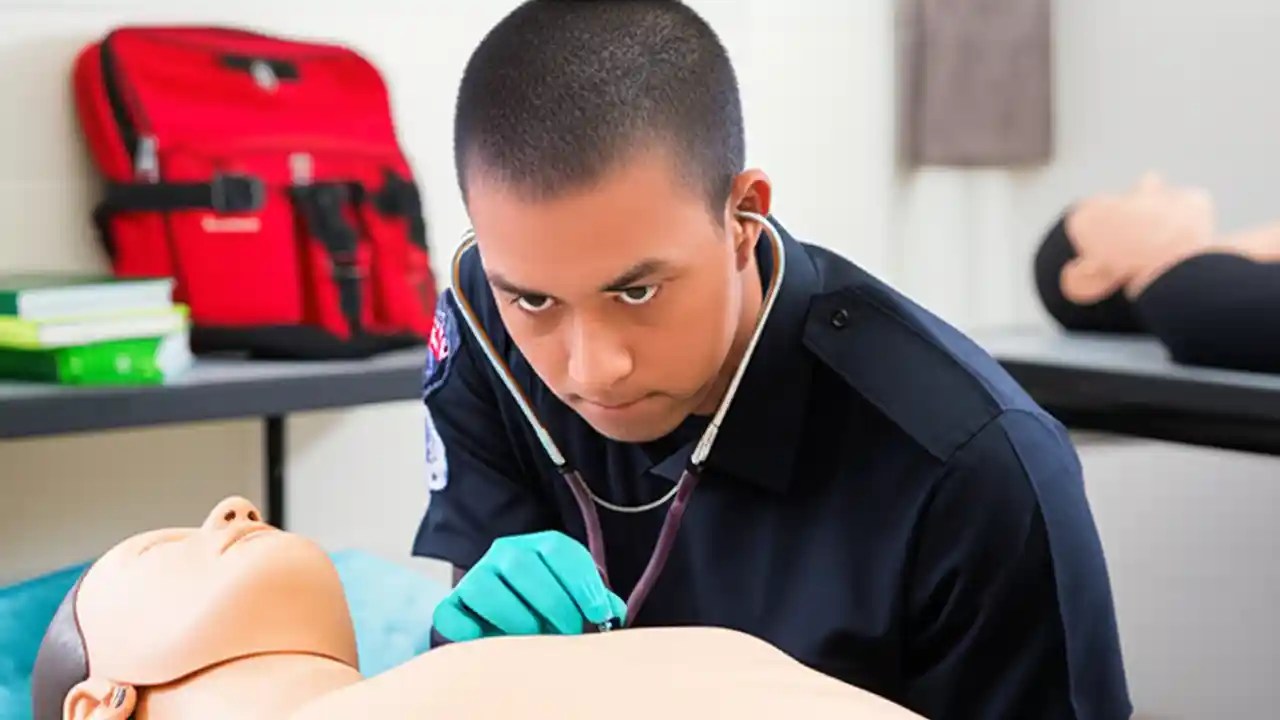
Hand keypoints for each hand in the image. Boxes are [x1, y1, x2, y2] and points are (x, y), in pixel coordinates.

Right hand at [431, 530, 626, 641]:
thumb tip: (613, 614)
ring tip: (532, 637)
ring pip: (485, 586)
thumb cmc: (550, 609)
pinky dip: (465, 629)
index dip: (581, 581)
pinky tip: (484, 640)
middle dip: (552, 602)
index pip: (558, 550)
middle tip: (569, 631)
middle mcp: (505, 554)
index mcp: (540, 546)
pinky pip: (449, 614)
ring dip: (514, 616)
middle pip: (523, 565)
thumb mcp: (576, 598)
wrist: (508, 620)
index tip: (598, 613)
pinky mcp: (453, 606)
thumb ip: (596, 602)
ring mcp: (476, 578)